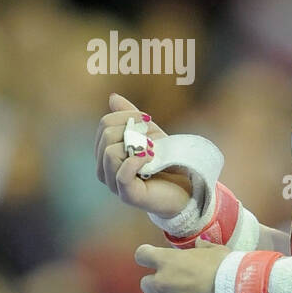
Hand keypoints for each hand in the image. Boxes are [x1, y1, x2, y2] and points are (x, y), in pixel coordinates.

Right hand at [95, 93, 191, 217]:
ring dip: (136, 146)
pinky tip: (150, 157)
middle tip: (151, 140)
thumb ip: (130, 117)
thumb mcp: (148, 133)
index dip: (127, 116)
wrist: (186, 185)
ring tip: (153, 151)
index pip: (104, 124)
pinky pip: (121, 174)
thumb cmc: (165, 160)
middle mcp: (105, 170)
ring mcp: (115, 184)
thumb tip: (112, 97)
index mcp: (105, 153)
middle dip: (132, 131)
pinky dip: (136, 161)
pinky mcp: (128, 195)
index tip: (147, 120)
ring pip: (109, 153)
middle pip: (106, 136)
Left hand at [136, 240, 231, 292]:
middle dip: (155, 285)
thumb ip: (203, 247)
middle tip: (170, 287)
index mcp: (168, 261)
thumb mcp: (216, 251)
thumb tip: (199, 243)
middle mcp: (162, 283)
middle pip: (145, 284)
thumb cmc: (226, 267)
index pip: (142, 255)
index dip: (146, 257)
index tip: (152, 260)